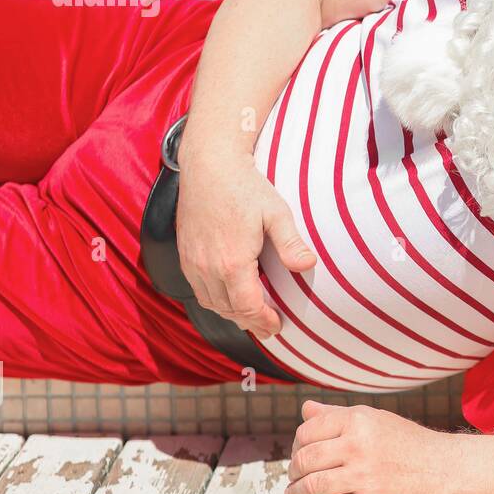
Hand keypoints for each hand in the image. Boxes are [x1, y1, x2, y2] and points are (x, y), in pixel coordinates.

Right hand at [175, 150, 315, 338]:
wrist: (209, 165)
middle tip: (269, 327)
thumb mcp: (276, 212)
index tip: (277, 326)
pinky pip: (198, 290)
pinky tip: (229, 297)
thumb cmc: (245, 186)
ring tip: (252, 316)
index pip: (247, 307)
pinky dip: (215, 300)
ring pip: (210, 303)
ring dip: (231, 313)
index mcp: (232, 261)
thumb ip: (291, 242)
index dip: (263, 321)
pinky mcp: (184, 255)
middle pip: (228, 310)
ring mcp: (192, 262)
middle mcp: (207, 267)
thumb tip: (308, 265)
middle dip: (250, 322)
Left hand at [286, 402, 457, 493]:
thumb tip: (306, 409)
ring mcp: (362, 476)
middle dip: (293, 470)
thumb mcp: (376, 419)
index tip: (298, 453)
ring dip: (297, 493)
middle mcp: (357, 445)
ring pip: (311, 486)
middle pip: (305, 459)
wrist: (445, 471)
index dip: (297, 445)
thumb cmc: (411, 444)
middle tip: (294, 476)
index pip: (307, 431)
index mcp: (357, 420)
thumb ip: (338, 415)